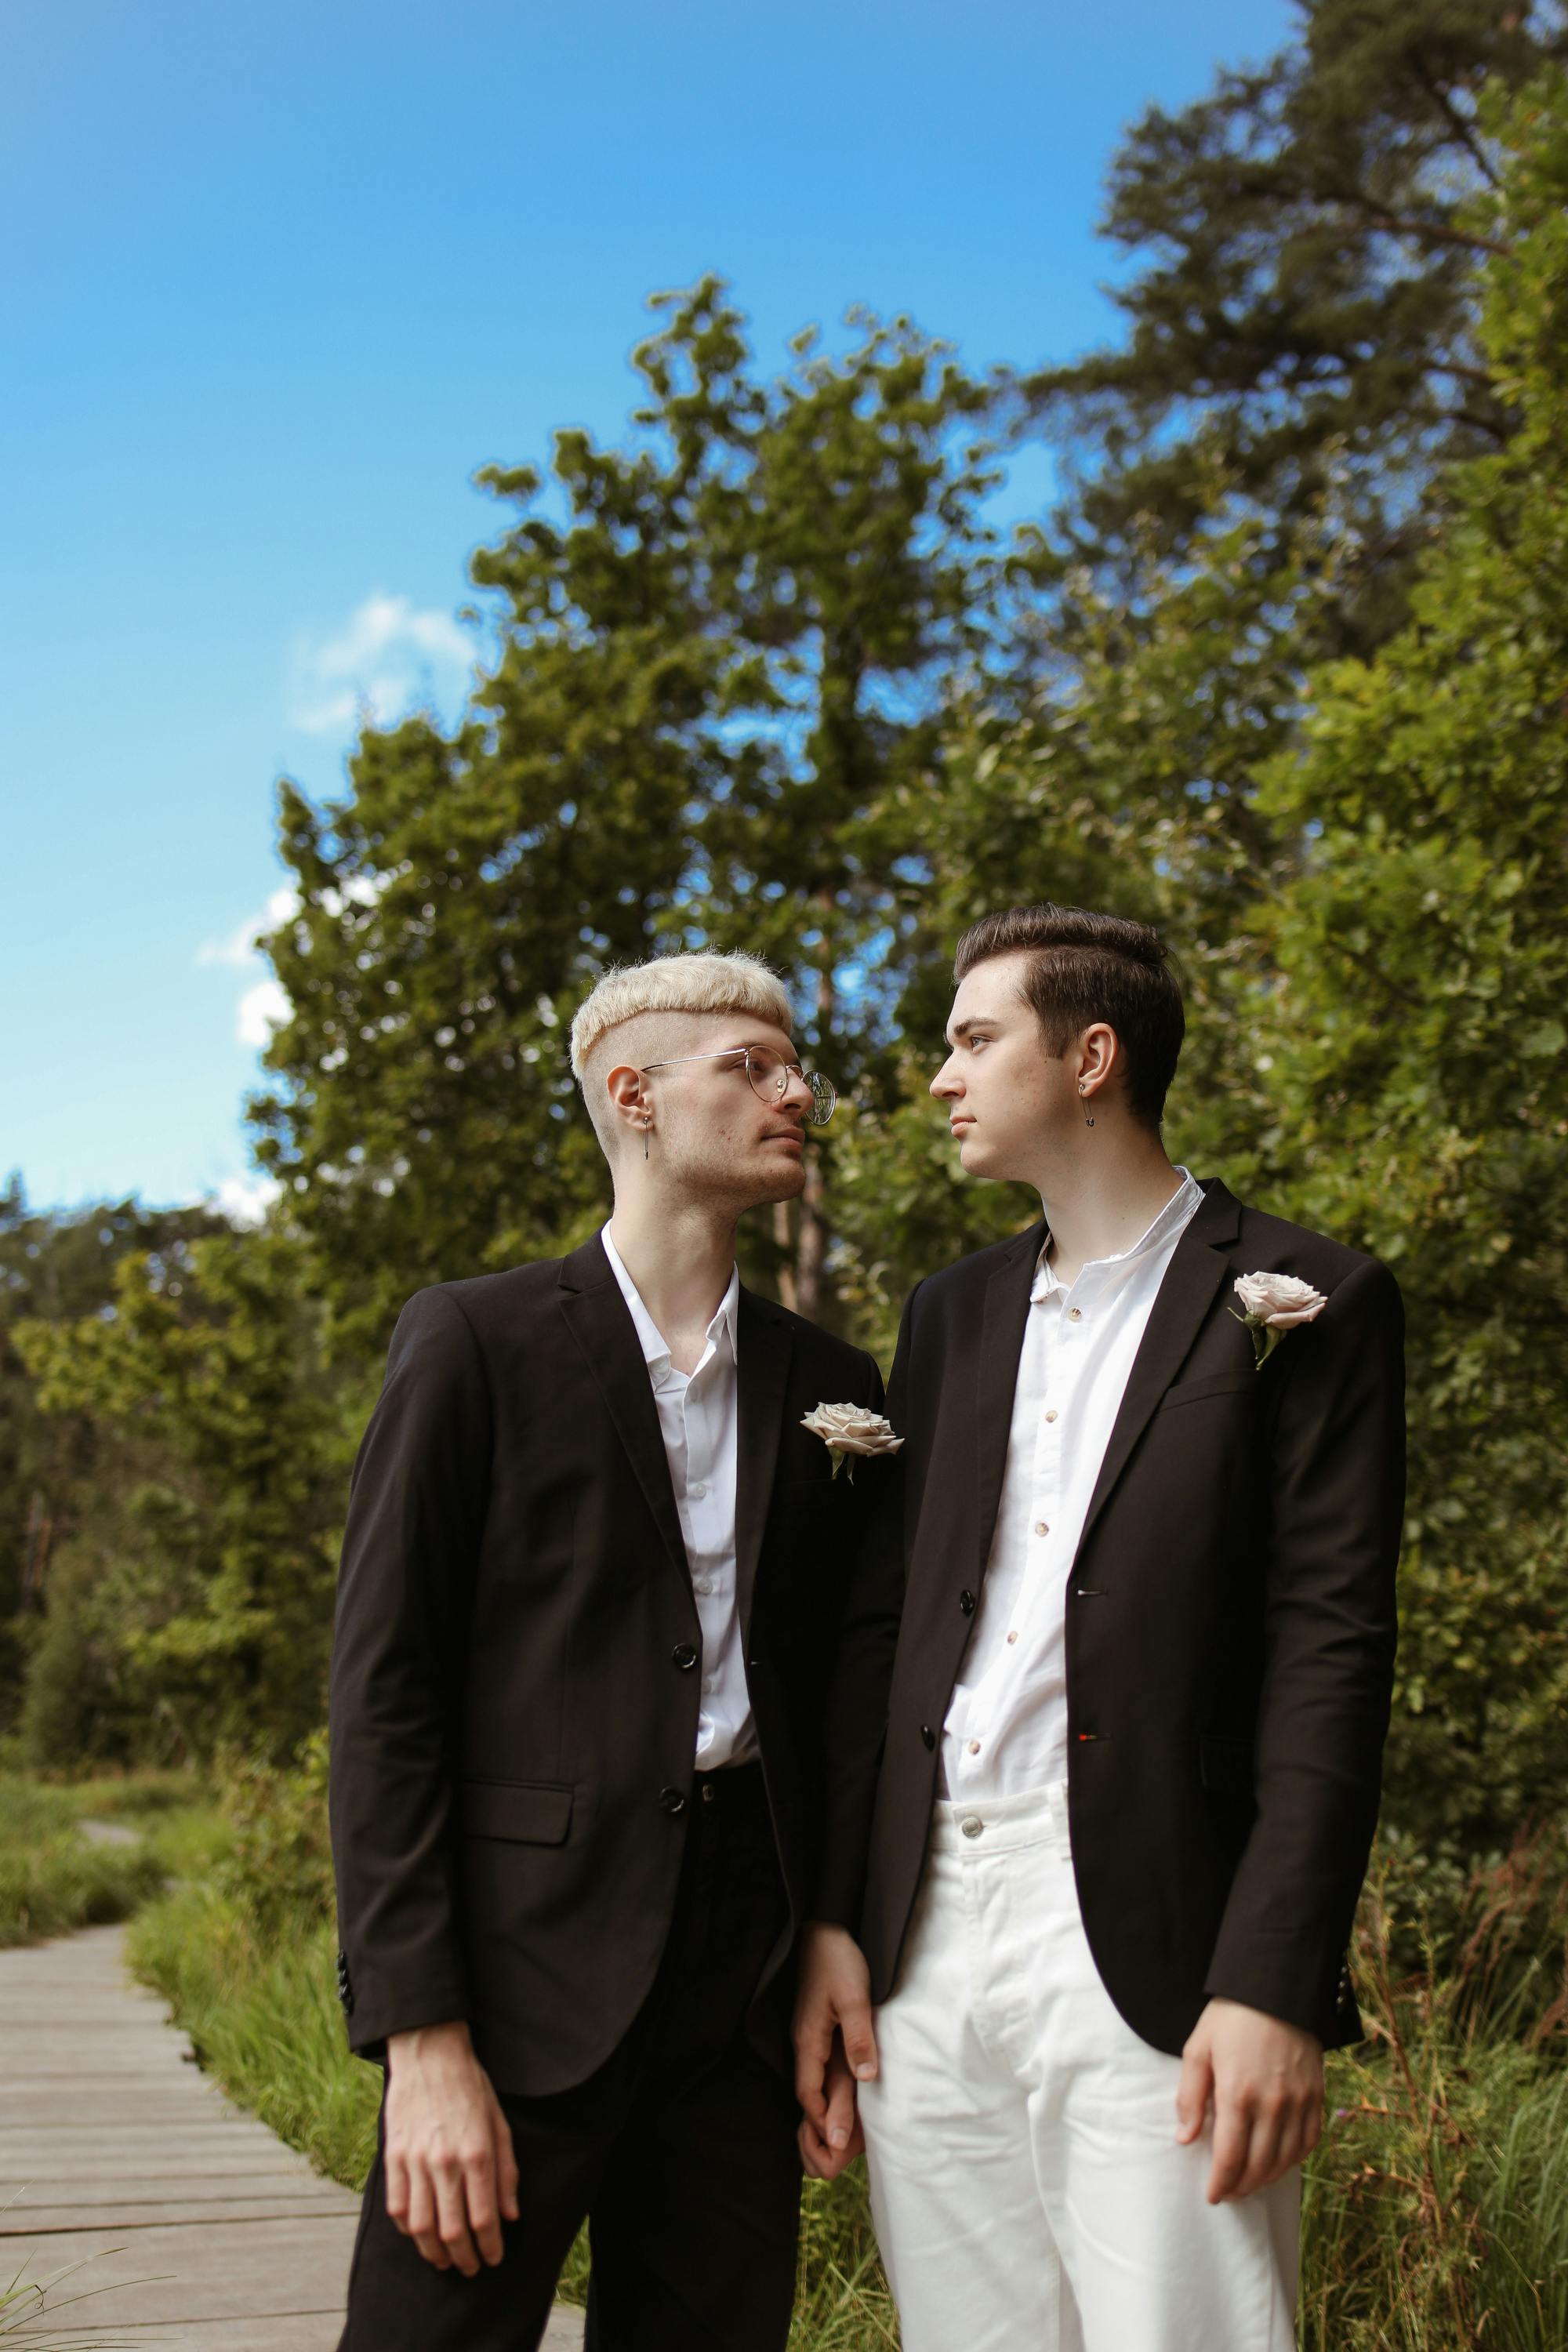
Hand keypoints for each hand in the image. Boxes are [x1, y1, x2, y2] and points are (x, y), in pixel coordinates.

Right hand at [384, 2020, 519, 2273]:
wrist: (430, 2054)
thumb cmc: (471, 2088)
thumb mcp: (500, 2124)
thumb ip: (506, 2172)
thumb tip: (511, 2215)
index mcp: (478, 2153)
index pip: (485, 2218)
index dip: (490, 2247)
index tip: (494, 2259)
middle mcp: (446, 2162)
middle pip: (452, 2231)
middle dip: (464, 2258)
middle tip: (471, 2268)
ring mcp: (415, 2161)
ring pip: (421, 2228)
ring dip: (434, 2253)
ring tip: (445, 2261)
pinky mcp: (393, 2157)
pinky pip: (398, 2207)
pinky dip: (408, 2230)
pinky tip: (419, 2235)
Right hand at [794, 1922, 877, 2178]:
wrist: (823, 1927)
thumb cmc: (837, 1959)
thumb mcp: (854, 1998)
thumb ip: (859, 2038)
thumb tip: (865, 2080)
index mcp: (809, 2040)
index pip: (809, 2093)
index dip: (823, 2120)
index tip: (841, 2146)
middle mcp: (806, 2043)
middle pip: (811, 2094)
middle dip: (824, 2124)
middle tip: (846, 2154)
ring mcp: (812, 2036)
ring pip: (818, 2082)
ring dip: (830, 2108)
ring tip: (850, 2136)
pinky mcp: (820, 2028)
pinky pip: (824, 2068)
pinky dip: (834, 2089)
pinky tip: (850, 2096)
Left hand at [1176, 1997, 1323, 2202]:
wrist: (1276, 1988)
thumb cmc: (1231, 2017)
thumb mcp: (1198, 2049)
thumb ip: (1190, 2096)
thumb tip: (1185, 2139)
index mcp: (1237, 2094)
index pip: (1230, 2158)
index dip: (1221, 2183)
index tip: (1213, 2196)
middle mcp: (1272, 2105)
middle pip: (1259, 2166)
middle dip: (1242, 2187)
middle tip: (1229, 2193)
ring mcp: (1298, 2102)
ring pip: (1285, 2159)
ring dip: (1267, 2179)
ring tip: (1250, 2184)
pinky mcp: (1316, 2095)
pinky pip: (1309, 2141)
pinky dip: (1294, 2159)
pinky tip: (1280, 2162)